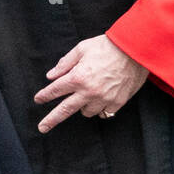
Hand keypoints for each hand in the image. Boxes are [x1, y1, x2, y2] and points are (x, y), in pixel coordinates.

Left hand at [33, 35, 148, 131]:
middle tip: (42, 128)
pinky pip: (104, 113)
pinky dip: (100, 109)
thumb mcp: (82, 49)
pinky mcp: (117, 102)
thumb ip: (65, 63)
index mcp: (78, 77)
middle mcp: (89, 91)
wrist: (135, 49)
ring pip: (86, 112)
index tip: (38, 99)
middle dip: (51, 120)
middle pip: (65, 110)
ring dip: (82, 106)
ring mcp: (104, 99)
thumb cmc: (108, 46)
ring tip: (87, 96)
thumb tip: (51, 76)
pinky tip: (101, 101)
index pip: (55, 90)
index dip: (45, 95)